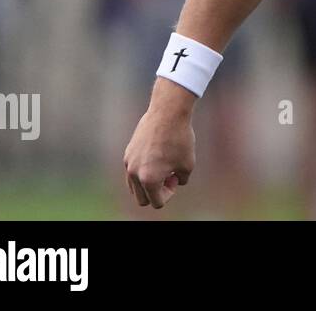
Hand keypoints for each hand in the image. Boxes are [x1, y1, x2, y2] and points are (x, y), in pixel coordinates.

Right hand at [123, 78, 196, 208]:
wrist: (167, 113)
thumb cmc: (180, 139)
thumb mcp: (188, 164)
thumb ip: (180, 180)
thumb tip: (173, 182)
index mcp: (149, 179)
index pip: (157, 202)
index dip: (169, 193)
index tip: (176, 177)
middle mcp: (134, 174)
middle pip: (142, 199)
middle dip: (156, 192)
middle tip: (169, 174)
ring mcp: (128, 163)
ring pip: (134, 187)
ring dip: (148, 183)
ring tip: (162, 166)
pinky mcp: (127, 153)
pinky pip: (132, 172)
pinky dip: (143, 171)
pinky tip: (157, 157)